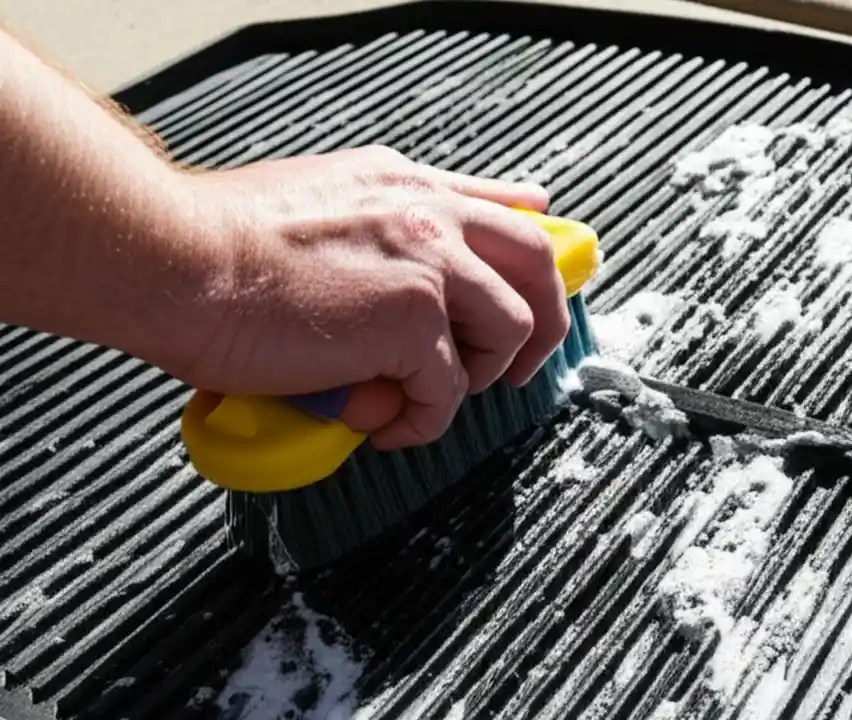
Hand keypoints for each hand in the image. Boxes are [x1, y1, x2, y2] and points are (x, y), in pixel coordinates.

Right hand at [167, 146, 569, 449]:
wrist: (173, 258)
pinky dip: (422, 421)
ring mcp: (428, 263)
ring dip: (474, 378)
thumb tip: (387, 275)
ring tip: (421, 398)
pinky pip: (449, 391)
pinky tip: (384, 425)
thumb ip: (364, 227)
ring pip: (510, 329)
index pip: (498, 206)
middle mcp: (429, 214)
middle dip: (542, 320)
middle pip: (536, 261)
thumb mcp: (311, 204)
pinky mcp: (413, 319)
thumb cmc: (217, 243)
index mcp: (402, 185)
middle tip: (513, 366)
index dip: (530, 240)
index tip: (543, 263)